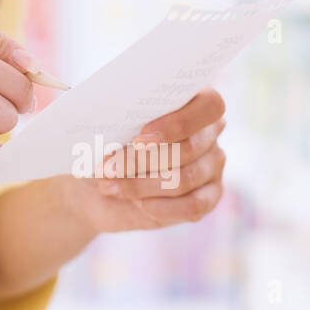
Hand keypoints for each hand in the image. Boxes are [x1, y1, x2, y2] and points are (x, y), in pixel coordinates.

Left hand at [58, 88, 226, 233]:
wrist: (97, 185)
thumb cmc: (104, 145)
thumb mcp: (104, 127)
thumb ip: (115, 116)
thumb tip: (101, 114)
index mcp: (193, 102)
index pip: (209, 105)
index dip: (178, 123)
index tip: (139, 139)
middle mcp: (209, 132)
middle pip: (189, 147)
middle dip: (142, 160)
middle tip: (108, 167)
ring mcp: (212, 166)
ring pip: (184, 179)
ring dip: (141, 185)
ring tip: (109, 186)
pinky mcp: (209, 197)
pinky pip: (194, 206)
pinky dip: (162, 207)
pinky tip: (139, 205)